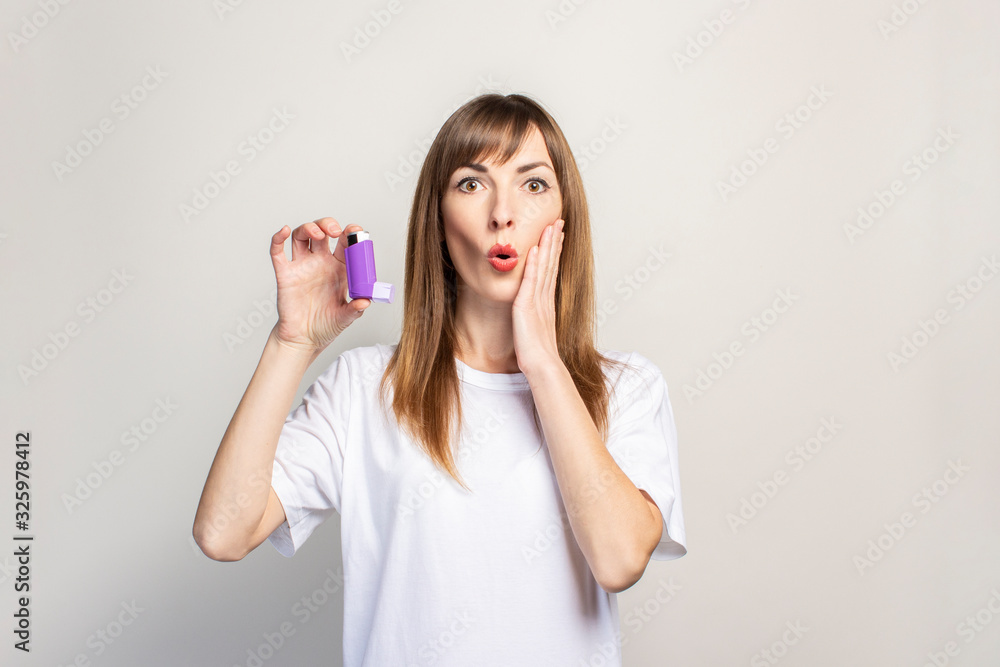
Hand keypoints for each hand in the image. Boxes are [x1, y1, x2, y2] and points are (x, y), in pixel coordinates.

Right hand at [268, 217, 370, 354]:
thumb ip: (355, 309)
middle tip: (335, 231)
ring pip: (302, 236)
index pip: (345, 244)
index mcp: (339, 269)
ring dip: (309, 228)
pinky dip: (278, 238)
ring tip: (318, 233)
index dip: (350, 234)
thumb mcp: (345, 318)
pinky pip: (278, 252)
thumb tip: (366, 301)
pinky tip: (285, 231)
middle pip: (323, 233)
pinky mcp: (285, 274)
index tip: (356, 231)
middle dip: (329, 225)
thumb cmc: (325, 326)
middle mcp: (320, 263)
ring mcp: (302, 266)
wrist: (304, 340)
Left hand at [512, 218, 564, 375]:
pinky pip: (532, 281)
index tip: (557, 234)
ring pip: (544, 267)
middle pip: (551, 263)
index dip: (555, 251)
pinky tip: (536, 249)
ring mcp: (538, 300)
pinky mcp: (528, 305)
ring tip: (551, 227)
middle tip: (558, 222)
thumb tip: (532, 310)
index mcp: (546, 301)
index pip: (551, 270)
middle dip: (554, 241)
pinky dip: (535, 264)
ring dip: (547, 246)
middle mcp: (544, 297)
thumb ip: (535, 315)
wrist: (541, 365)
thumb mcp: (535, 328)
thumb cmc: (538, 353)